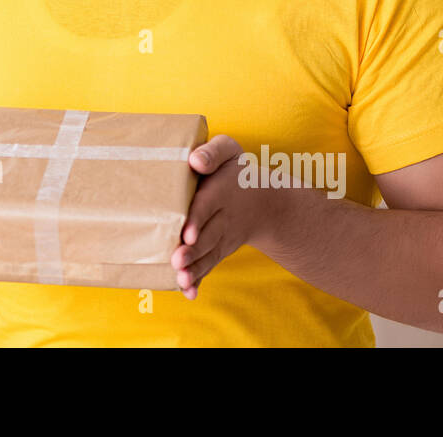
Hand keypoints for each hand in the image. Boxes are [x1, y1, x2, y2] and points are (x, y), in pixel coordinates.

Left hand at [171, 134, 274, 300]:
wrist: (265, 201)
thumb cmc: (234, 170)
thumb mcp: (228, 151)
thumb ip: (213, 152)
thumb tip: (196, 160)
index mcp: (221, 190)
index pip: (208, 205)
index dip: (198, 220)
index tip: (188, 235)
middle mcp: (224, 217)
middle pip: (208, 236)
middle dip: (193, 251)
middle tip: (177, 262)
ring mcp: (223, 236)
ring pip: (209, 254)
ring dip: (195, 268)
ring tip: (181, 280)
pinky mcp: (219, 249)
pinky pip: (210, 264)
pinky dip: (200, 278)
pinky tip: (188, 292)